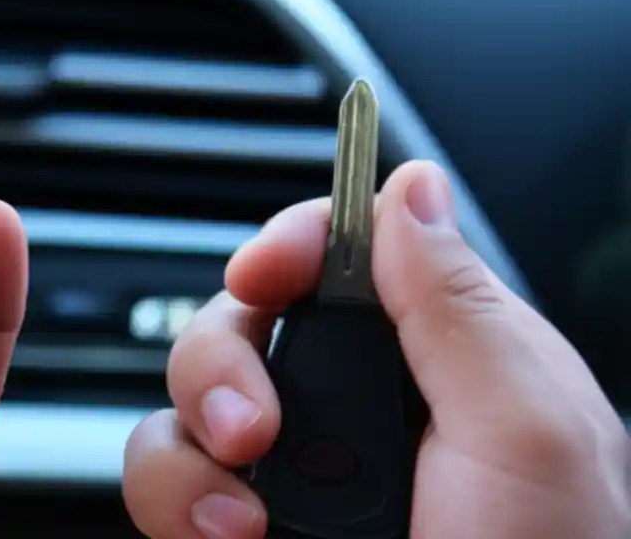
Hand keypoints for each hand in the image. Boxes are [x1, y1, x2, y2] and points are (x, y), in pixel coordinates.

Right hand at [123, 161, 630, 538]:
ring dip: (194, 449)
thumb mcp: (531, 438)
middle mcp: (359, 412)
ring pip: (185, 401)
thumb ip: (461, 305)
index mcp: (442, 366)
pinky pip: (163, 478)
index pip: (344, 258)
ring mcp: (294, 478)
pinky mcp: (240, 530)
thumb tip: (407, 189)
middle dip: (225, 362)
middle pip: (243, 320)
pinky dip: (176, 505)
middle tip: (255, 428)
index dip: (290, 246)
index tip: (264, 274)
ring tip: (247, 519)